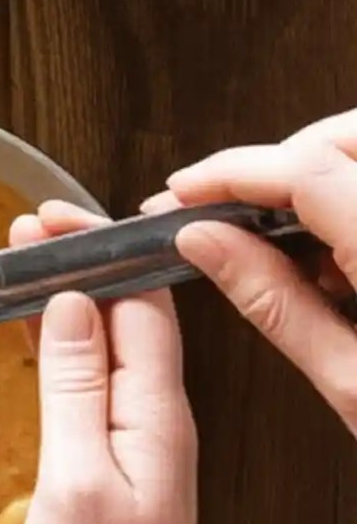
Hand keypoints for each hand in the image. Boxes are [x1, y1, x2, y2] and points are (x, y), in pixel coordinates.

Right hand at [11, 201, 200, 523]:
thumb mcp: (78, 479)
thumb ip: (75, 387)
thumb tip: (73, 305)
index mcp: (158, 413)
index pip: (140, 303)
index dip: (100, 249)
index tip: (52, 218)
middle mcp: (155, 416)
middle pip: (124, 314)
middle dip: (80, 260)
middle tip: (28, 226)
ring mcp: (137, 439)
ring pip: (105, 345)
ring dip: (68, 298)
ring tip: (24, 260)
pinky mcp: (114, 461)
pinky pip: (91, 383)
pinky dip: (62, 346)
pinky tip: (39, 330)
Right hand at [143, 109, 356, 435]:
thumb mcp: (355, 385)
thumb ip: (275, 303)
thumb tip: (206, 245)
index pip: (305, 170)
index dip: (232, 172)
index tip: (184, 189)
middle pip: (346, 137)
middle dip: (281, 161)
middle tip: (227, 212)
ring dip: (320, 179)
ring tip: (291, 254)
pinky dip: (355, 204)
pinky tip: (344, 263)